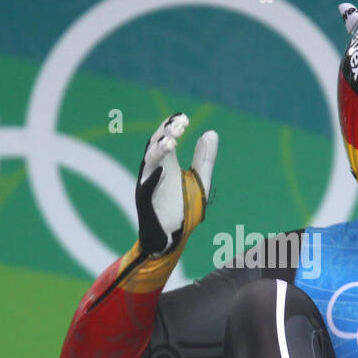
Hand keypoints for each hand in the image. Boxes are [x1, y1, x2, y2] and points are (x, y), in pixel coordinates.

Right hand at [135, 113, 217, 256]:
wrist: (172, 239)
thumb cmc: (182, 210)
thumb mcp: (199, 181)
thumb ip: (204, 159)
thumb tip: (211, 132)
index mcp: (166, 164)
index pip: (166, 139)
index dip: (172, 127)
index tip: (184, 118)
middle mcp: (154, 172)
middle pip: (155, 146)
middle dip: (165, 134)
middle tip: (179, 125)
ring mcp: (147, 186)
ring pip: (149, 164)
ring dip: (159, 151)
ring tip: (171, 141)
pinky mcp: (145, 203)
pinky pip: (146, 189)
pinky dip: (152, 179)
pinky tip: (162, 169)